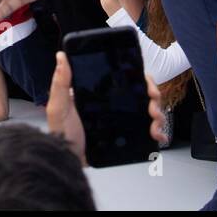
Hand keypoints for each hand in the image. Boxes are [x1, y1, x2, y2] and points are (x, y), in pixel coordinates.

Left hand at [45, 50, 167, 165]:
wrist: (68, 161)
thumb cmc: (62, 132)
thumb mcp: (58, 106)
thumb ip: (60, 82)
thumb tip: (61, 55)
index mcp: (99, 92)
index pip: (125, 78)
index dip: (140, 79)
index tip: (148, 84)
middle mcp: (112, 104)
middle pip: (141, 93)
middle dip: (153, 97)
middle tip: (153, 107)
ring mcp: (120, 119)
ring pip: (147, 110)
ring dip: (157, 114)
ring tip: (156, 123)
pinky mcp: (125, 136)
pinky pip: (146, 130)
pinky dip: (156, 130)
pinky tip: (157, 135)